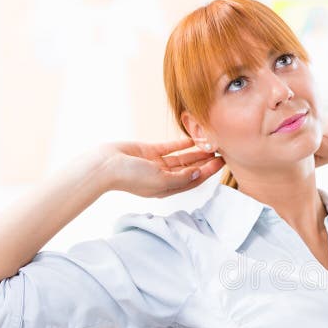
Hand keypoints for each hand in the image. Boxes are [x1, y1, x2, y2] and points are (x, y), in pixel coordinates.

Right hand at [95, 139, 224, 197]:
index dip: (208, 172)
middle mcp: (163, 177)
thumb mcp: (161, 181)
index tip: (222, 163)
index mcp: (167, 188)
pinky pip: (169, 147)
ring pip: (182, 158)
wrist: (106, 165)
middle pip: (190, 168)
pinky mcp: (149, 152)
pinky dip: (181, 143)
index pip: (193, 180)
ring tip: (211, 144)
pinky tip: (193, 139)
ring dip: (196, 152)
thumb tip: (198, 174)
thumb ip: (182, 178)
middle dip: (206, 161)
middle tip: (222, 151)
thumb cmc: (131, 177)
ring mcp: (156, 164)